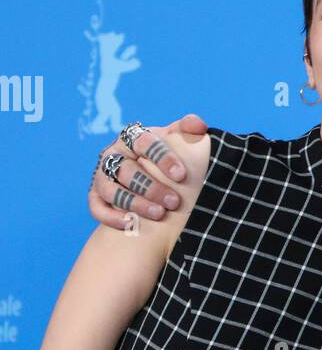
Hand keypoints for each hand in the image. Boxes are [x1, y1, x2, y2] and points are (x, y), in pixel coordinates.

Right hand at [88, 114, 207, 229]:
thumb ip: (187, 129)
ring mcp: (101, 176)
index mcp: (131, 138)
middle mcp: (112, 155)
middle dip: (152, 187)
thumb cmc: (161, 155)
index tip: (181, 175)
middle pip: (127, 170)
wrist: (145, 174)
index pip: (143, 142)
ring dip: (135, 203)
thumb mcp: (173, 139)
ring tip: (159, 213)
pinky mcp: (95, 197)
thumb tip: (199, 126)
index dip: (162, 158)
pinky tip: (131, 223)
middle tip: (174, 202)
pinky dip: (111, 217)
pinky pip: (97, 208)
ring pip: (111, 189)